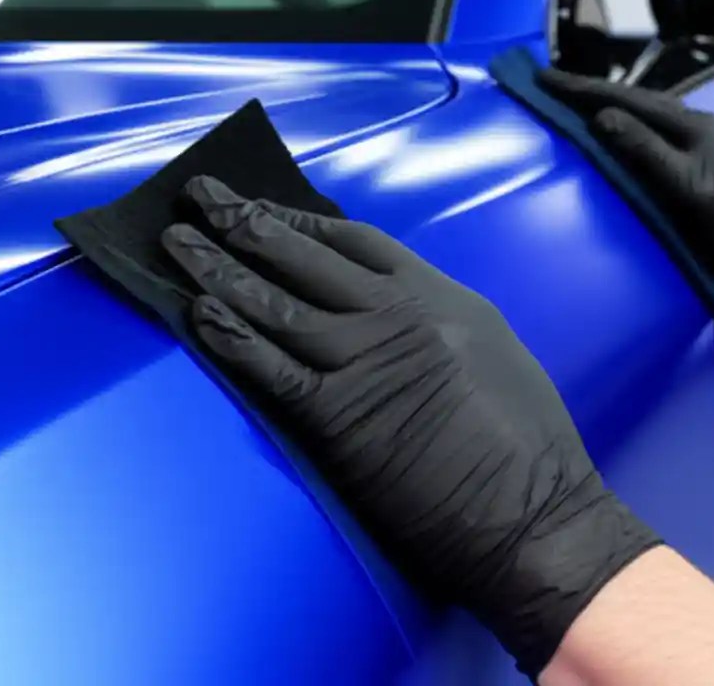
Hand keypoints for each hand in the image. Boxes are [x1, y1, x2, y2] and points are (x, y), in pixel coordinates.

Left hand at [161, 176, 659, 677]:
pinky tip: (197, 314)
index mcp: (442, 297)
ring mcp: (366, 362)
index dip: (301, 220)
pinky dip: (232, 338)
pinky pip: (271, 368)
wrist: (536, 517)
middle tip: (198, 196)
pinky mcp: (340, 417)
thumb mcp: (493, 355)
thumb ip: (436, 322)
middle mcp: (400, 316)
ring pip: (276, 304)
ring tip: (177, 242)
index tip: (263, 205)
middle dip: (246, 222)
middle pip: (304, 258)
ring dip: (219, 269)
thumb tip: (385, 308)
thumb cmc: (530, 450)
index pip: (356, 241)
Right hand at [539, 70, 713, 319]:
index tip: (543, 78)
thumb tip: (602, 116)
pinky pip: (656, 137)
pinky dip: (627, 131)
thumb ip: (645, 151)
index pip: (627, 100)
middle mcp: (698, 125)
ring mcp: (704, 144)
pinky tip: (614, 138)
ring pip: (646, 118)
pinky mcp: (704, 164)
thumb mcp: (686, 189)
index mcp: (693, 126)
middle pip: (636, 102)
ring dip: (609, 109)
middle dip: (591, 94)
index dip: (583, 90)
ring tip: (573, 106)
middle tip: (549, 86)